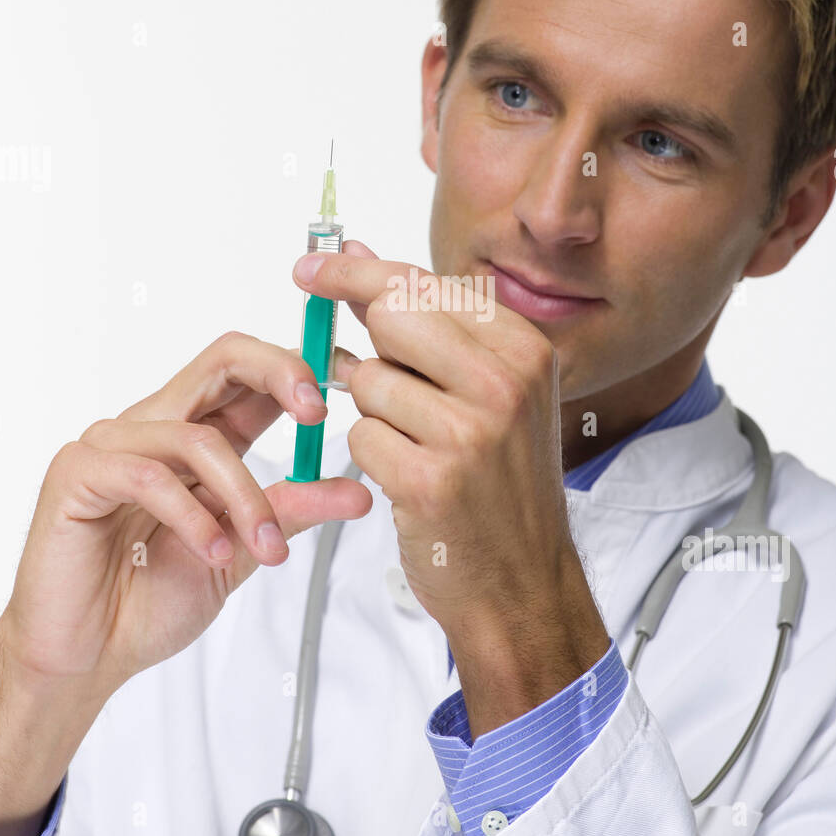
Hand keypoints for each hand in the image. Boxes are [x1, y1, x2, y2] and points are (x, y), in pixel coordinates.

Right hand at [0, 331, 371, 697]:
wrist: (88, 657)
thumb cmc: (149, 600)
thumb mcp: (243, 551)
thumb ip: (292, 513)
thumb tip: (359, 493)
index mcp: (197, 436)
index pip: (249, 371)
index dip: (299, 370)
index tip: (340, 397)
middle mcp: (156, 426)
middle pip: (223, 360)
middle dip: (280, 374)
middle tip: (317, 415)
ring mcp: (112, 445)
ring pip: (198, 438)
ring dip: (246, 496)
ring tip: (264, 548)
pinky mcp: (77, 474)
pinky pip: (147, 476)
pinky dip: (192, 518)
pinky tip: (211, 553)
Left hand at [293, 244, 608, 735]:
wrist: (525, 582)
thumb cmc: (501, 483)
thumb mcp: (488, 391)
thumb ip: (423, 320)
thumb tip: (354, 253)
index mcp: (523, 347)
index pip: (421, 281)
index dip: (355, 271)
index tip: (310, 266)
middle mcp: (505, 381)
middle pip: (389, 315)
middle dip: (363, 340)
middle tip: (355, 362)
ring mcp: (470, 432)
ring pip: (367, 379)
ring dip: (372, 410)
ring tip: (415, 442)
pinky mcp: (432, 480)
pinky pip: (360, 436)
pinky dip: (372, 455)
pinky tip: (409, 476)